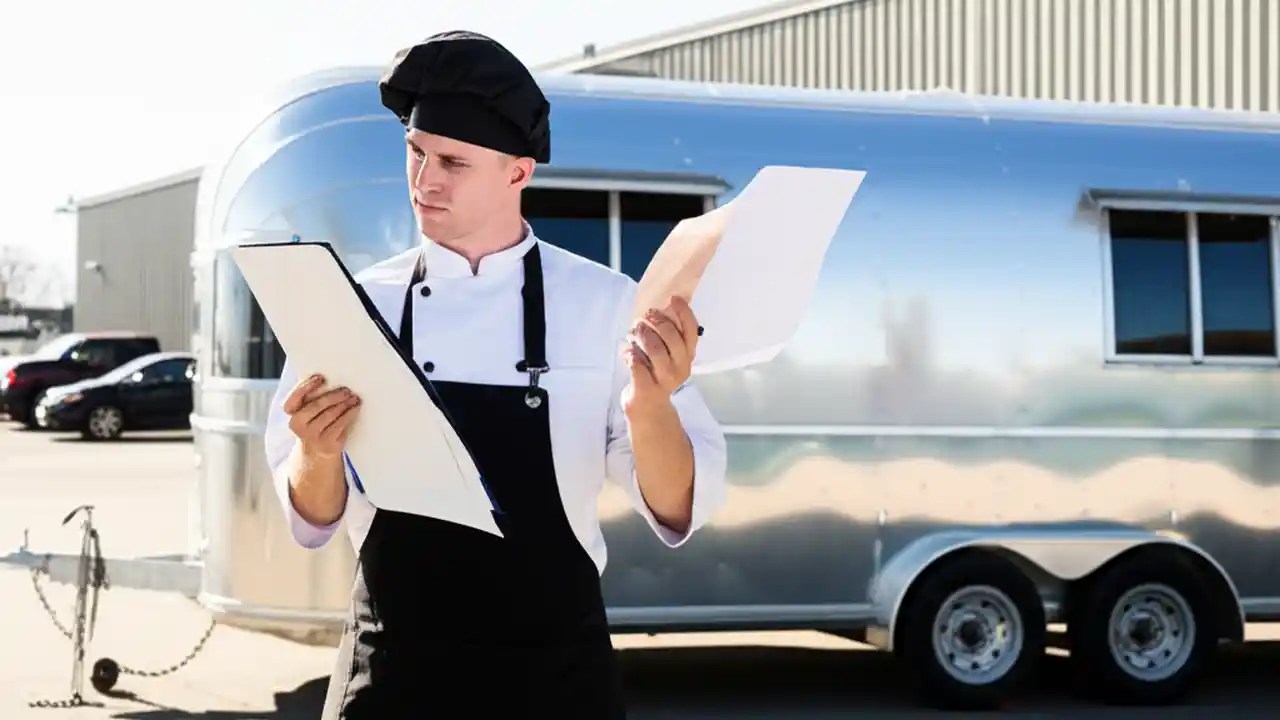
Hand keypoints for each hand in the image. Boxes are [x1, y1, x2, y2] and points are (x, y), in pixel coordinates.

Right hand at [282, 374, 360, 458]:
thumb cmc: (316, 420)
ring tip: (353, 397)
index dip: (305, 387)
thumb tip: (330, 378)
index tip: (321, 378)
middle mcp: (298, 424)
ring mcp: (312, 436)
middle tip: (346, 390)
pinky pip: (340, 425)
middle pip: (315, 406)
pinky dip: (349, 414)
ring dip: (344, 404)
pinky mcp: (326, 443)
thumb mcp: (310, 408)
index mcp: (292, 412)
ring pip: (329, 415)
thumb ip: (313, 395)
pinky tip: (355, 408)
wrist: (318, 450)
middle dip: (332, 396)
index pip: (294, 399)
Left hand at [622, 295, 698, 413]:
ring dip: (642, 335)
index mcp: (688, 356)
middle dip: (656, 321)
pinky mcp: (647, 388)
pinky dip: (630, 354)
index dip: (684, 312)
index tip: (673, 298)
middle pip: (671, 336)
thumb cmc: (657, 374)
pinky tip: (627, 352)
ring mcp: (665, 379)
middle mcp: (681, 367)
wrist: (650, 408)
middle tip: (643, 317)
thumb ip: (669, 335)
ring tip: (634, 332)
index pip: (691, 330)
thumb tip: (662, 307)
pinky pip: (637, 365)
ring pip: (654, 348)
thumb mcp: (669, 355)